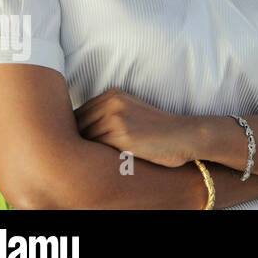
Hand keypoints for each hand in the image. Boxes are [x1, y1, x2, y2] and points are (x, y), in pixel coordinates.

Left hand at [74, 89, 196, 167]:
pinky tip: (107, 163)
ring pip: (84, 139)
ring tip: (97, 161)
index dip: (74, 133)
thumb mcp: (130, 113)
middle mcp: (112, 102)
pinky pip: (95, 150)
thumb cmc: (156, 131)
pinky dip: (97, 159)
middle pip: (76, 126)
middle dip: (77, 143)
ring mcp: (116, 117)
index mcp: (113, 94)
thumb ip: (104, 116)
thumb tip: (74, 134)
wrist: (184, 135)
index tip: (80, 146)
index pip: (76, 114)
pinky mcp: (121, 134)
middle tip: (86, 157)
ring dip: (86, 153)